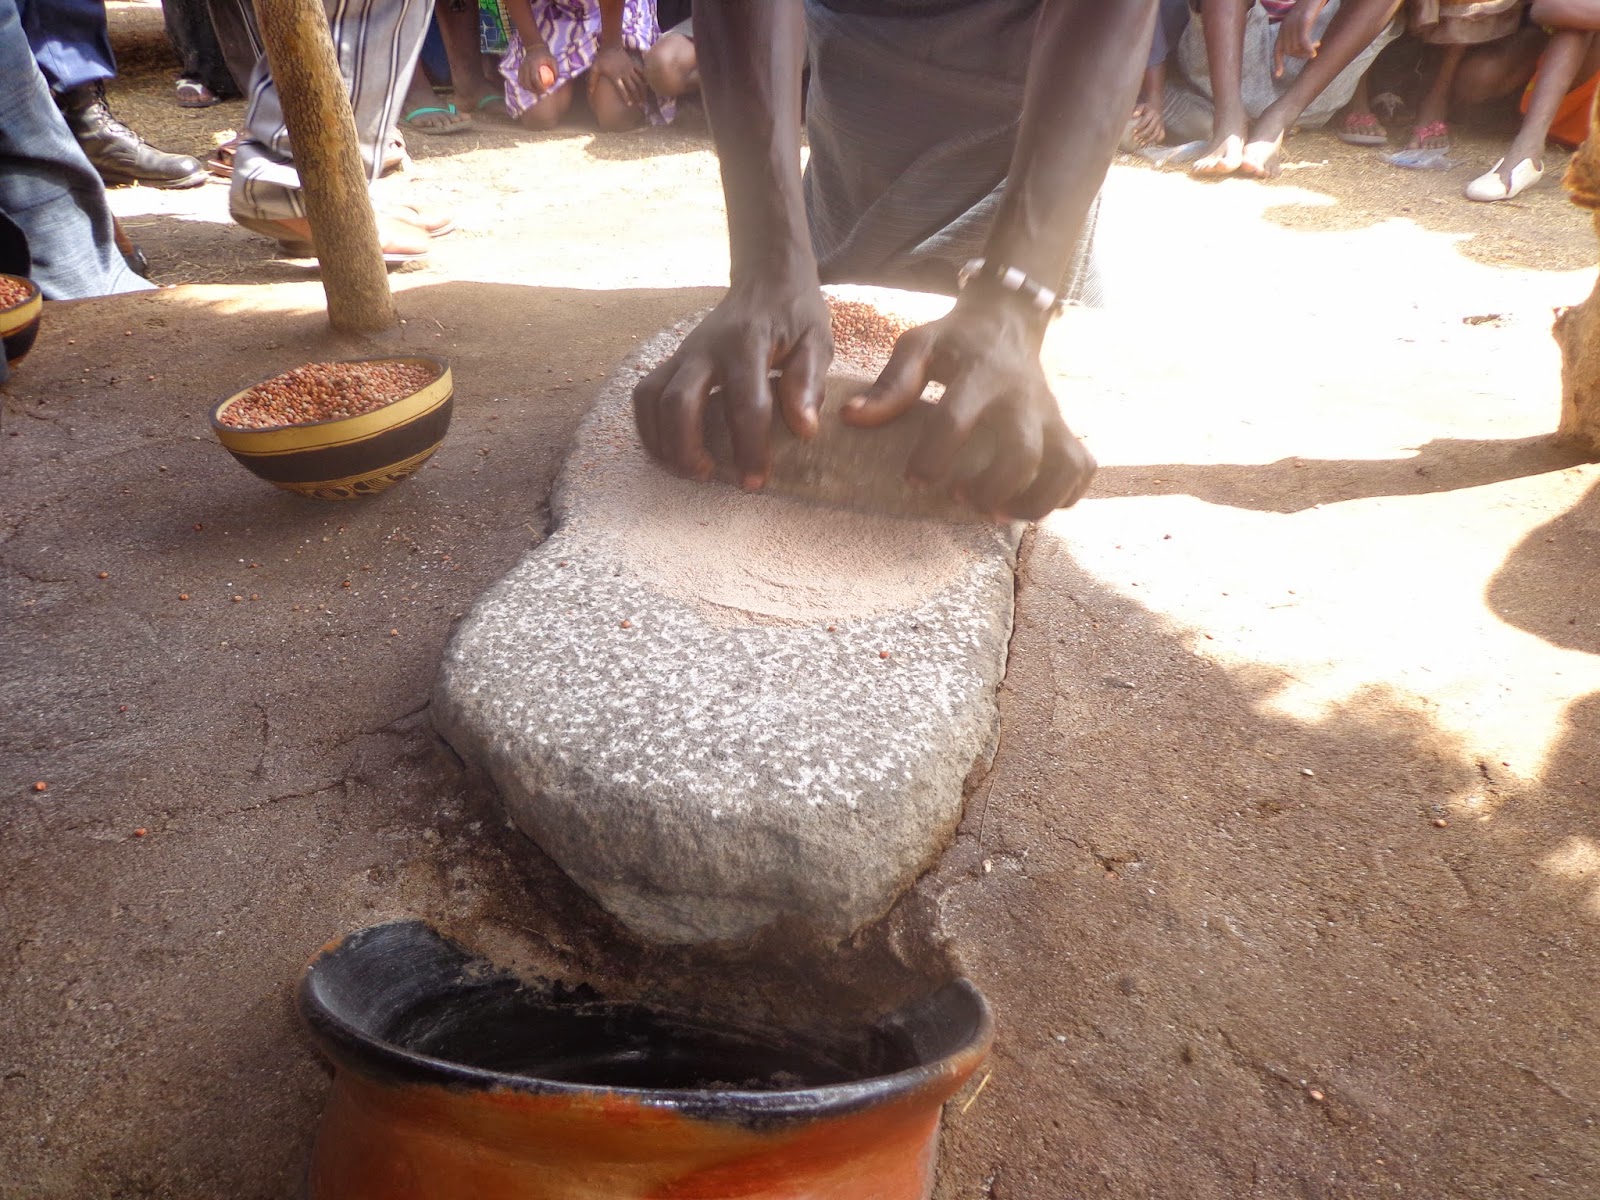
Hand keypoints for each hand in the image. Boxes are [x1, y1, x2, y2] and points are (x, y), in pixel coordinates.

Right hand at [519, 41, 557, 94]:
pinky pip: (520, 81)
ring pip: (522, 83)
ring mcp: (521, 69)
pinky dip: (525, 86)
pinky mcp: (520, 71)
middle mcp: (526, 67)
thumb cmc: (546, 56)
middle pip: (527, 83)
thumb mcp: (553, 60)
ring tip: (537, 90)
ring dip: (529, 89)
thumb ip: (556, 71)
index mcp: (533, 64)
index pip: (534, 78)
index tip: (545, 90)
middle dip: (535, 90)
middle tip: (542, 92)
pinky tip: (532, 87)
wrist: (535, 48)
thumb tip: (554, 83)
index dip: (539, 87)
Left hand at [593, 44, 647, 107]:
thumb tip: (590, 92)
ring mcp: (630, 69)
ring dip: (642, 91)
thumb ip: (592, 81)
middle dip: (637, 97)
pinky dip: (645, 79)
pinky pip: (641, 73)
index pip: (622, 89)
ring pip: (639, 81)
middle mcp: (624, 73)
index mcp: (615, 76)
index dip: (626, 97)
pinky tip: (647, 86)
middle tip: (640, 106)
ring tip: (645, 99)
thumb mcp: (595, 68)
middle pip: (633, 87)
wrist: (611, 45)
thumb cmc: (602, 58)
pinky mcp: (633, 65)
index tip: (630, 105)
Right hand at [632, 273, 831, 486]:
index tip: (756, 481)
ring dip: (662, 442)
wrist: (765, 280)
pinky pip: (644, 394)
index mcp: (747, 345)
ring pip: (652, 399)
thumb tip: (803, 429)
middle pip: (679, 403)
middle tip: (709, 477)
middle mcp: (706, 348)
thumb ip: (808, 382)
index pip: (745, 404)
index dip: (749, 448)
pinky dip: (648, 427)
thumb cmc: (794, 315)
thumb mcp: (816, 340)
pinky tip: (669, 451)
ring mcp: (683, 353)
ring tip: (687, 469)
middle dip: (688, 448)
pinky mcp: (672, 360)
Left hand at [840, 295, 1094, 519]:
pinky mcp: (1064, 427)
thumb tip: (852, 418)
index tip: (914, 479)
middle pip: (1022, 452)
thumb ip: (890, 383)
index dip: (933, 456)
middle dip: (992, 487)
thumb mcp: (918, 345)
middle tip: (961, 500)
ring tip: (997, 513)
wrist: (1008, 320)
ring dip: (1034, 501)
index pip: (956, 419)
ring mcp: (1049, 414)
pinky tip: (1034, 502)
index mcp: (980, 374)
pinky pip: (1082, 467)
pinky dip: (1067, 493)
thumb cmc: (955, 340)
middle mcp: (1022, 396)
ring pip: (1063, 465)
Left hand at [1129, 102, 1164, 148]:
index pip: (1145, 121)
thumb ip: (1138, 109)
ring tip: (1141, 144)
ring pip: (1156, 133)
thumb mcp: (1142, 105)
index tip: (1133, 131)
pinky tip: (1151, 144)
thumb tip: (1133, 116)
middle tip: (1135, 139)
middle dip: (1142, 135)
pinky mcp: (1162, 127)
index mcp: (1152, 113)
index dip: (1140, 127)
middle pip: (1151, 129)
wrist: (1156, 105)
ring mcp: (1161, 124)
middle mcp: (1157, 119)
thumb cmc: (1146, 107)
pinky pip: (1162, 135)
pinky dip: (1157, 140)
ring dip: (1148, 140)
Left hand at [1274, 0, 1327, 75]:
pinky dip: (1307, 48)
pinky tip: (1314, 52)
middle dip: (1301, 55)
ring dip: (1307, 51)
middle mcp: (1286, 26)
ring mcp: (1293, 23)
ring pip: (1296, 47)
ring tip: (1317, 44)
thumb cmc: (1312, 7)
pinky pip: (1302, 40)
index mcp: (1284, 28)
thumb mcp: (1302, 21)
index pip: (1277, 48)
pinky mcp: (1303, 20)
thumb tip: (1301, 48)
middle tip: (1312, 52)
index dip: (1277, 62)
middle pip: (1289, 51)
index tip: (1279, 75)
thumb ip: (1299, 33)